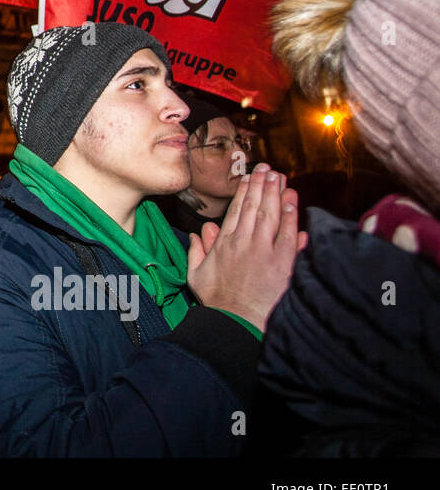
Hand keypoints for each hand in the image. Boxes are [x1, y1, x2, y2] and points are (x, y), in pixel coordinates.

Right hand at [186, 164, 306, 332]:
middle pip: (254, 207)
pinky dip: (290, 218)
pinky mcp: (281, 263)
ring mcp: (262, 252)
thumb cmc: (217, 301)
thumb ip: (197, 250)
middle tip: (268, 168)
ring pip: (270, 215)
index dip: (244, 191)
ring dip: (276, 194)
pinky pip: (286, 235)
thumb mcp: (196, 274)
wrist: (235, 321)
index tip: (250, 177)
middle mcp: (243, 242)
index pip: (236, 210)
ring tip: (280, 177)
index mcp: (223, 244)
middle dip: (262, 185)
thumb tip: (200, 231)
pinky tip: (292, 202)